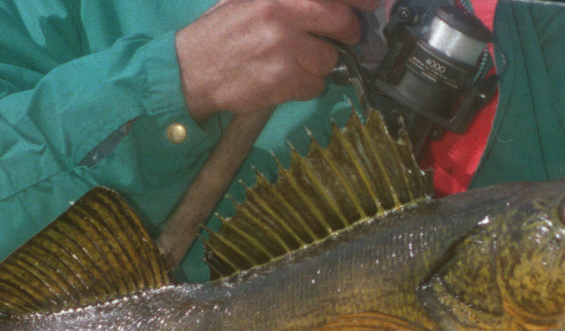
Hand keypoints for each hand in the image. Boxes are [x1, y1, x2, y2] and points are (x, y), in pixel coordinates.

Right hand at [176, 0, 378, 121]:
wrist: (190, 69)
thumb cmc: (222, 32)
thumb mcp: (251, 0)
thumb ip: (289, 0)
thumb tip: (330, 3)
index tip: (373, 3)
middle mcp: (284, 14)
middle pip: (342, 23)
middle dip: (347, 32)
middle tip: (342, 38)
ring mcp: (284, 48)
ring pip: (329, 59)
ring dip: (320, 64)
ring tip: (296, 62)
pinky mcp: (282, 80)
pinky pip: (315, 86)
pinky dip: (306, 86)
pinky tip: (286, 80)